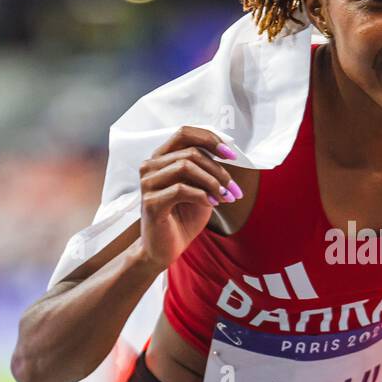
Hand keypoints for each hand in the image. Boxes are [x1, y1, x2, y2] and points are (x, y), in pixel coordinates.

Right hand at [138, 126, 241, 269]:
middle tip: (233, 189)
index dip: (210, 139)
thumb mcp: (201, 188)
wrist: (166, 248)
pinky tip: (212, 204)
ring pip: (185, 166)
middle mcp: (151, 166)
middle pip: (190, 152)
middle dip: (218, 170)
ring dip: (212, 182)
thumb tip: (229, 152)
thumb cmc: (183, 217)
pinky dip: (202, 195)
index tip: (232, 155)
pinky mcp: (150, 202)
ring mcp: (148, 183)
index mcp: (161, 158)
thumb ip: (208, 169)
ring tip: (225, 197)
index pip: (185, 133)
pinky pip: (180, 189)